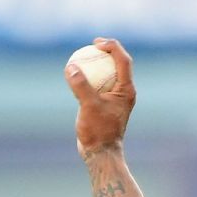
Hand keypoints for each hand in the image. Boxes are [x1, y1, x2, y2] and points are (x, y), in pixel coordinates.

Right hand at [65, 37, 135, 156]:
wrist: (100, 153)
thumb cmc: (98, 131)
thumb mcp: (88, 106)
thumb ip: (80, 86)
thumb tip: (71, 67)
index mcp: (126, 90)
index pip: (123, 60)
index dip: (112, 46)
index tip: (96, 43)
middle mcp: (123, 92)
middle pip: (119, 64)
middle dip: (107, 51)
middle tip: (92, 44)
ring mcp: (115, 98)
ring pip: (108, 74)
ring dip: (98, 64)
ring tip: (84, 56)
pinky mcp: (105, 104)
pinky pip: (98, 84)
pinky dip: (90, 77)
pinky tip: (76, 76)